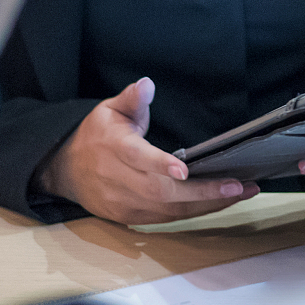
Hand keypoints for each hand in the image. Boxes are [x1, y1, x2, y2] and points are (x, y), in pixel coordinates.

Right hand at [36, 78, 258, 224]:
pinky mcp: (128, 217)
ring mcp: (122, 203)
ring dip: (206, 204)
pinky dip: (193, 212)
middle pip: (160, 193)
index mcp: (113, 147)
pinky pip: (165, 219)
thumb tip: (148, 84)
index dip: (159, 165)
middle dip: (203, 192)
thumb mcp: (110, 109)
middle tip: (238, 186)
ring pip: (167, 211)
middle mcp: (117, 179)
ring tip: (240, 193)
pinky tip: (218, 202)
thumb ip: (132, 98)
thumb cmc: (96, 135)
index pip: (136, 158)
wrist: (65, 169)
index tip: (184, 170)